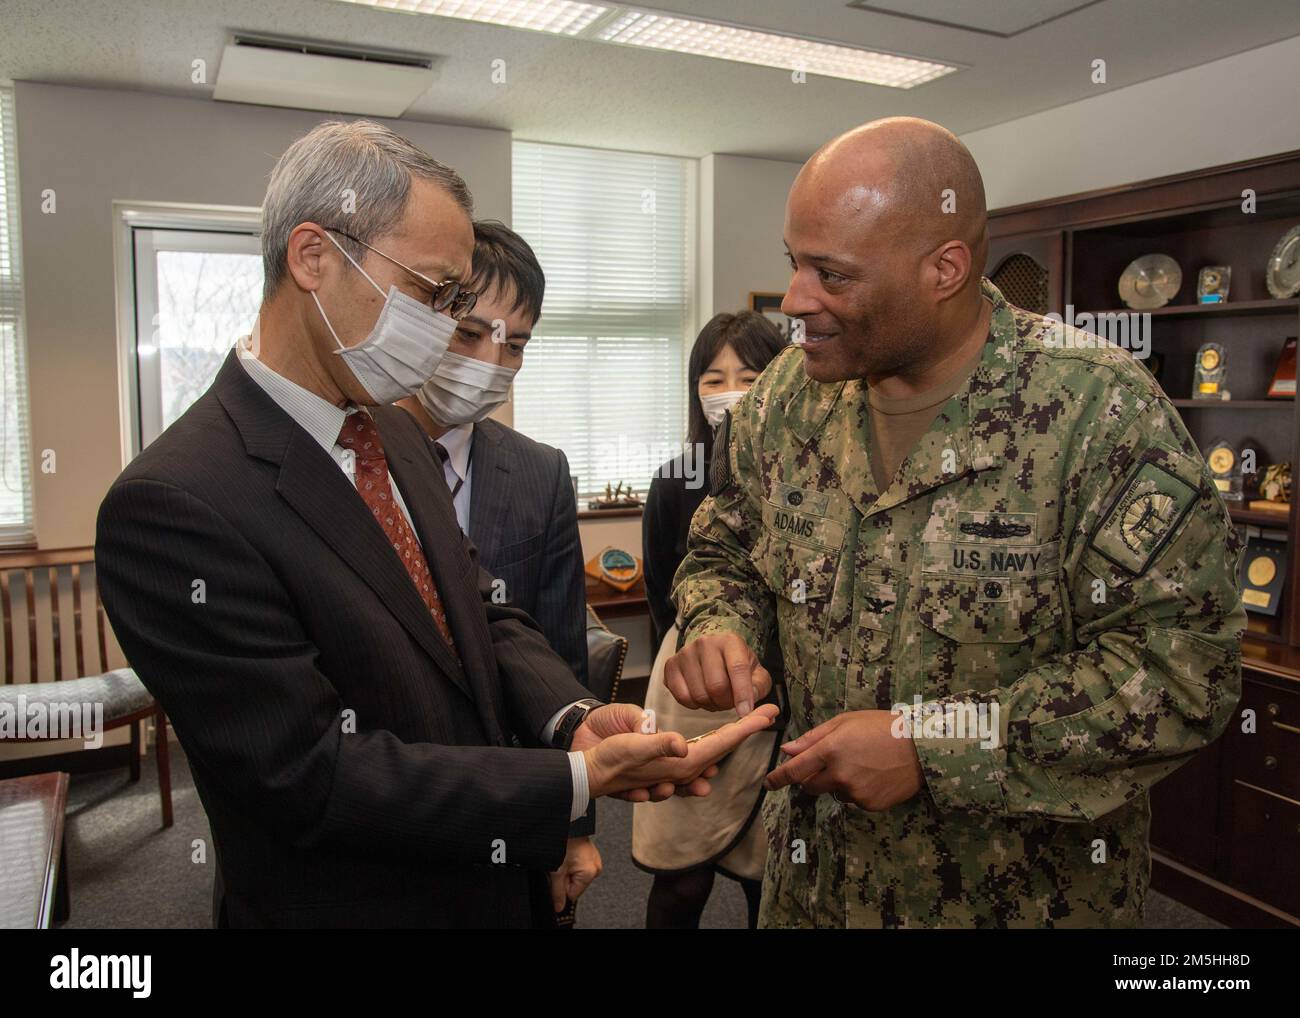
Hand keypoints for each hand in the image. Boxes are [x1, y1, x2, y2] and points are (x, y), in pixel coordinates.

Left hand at [549, 837, 601, 911]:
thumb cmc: (563, 843)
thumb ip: (557, 892)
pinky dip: (570, 861)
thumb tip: (558, 907)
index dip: (562, 887)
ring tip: (563, 856)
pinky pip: (578, 864)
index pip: (573, 894)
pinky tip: (567, 852)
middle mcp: (596, 866)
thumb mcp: (557, 871)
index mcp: (590, 873)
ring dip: (567, 869)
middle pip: (575, 884)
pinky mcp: (589, 852)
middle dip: (565, 877)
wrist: (566, 824)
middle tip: (560, 864)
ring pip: (576, 874)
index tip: (557, 875)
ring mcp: (594, 859)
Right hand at [585, 704, 779, 800]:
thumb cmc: (607, 758)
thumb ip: (657, 745)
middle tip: (767, 715)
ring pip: (709, 759)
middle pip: (722, 749)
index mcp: (680, 763)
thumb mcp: (629, 747)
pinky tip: (711, 752)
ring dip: (728, 746)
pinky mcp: (660, 768)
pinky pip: (690, 764)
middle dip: (745, 731)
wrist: (584, 772)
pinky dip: (705, 757)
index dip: (747, 727)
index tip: (770, 713)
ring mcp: (671, 771)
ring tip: (746, 732)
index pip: (722, 743)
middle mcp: (681, 769)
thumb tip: (683, 746)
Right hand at [664, 631, 772, 714]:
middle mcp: (705, 643)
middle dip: (726, 702)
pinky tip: (701, 697)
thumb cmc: (736, 664)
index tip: (745, 712)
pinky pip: (682, 697)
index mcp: (730, 641)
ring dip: (710, 705)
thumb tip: (747, 705)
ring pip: (699, 694)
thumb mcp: (755, 671)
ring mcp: (685, 653)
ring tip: (716, 698)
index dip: (742, 693)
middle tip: (730, 702)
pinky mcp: (671, 665)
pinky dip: (694, 705)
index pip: (737, 668)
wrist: (712, 651)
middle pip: (716, 686)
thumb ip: (759, 686)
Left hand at [764, 710, 922, 810]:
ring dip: (838, 783)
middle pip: (810, 786)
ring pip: (834, 793)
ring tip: (862, 765)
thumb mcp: (845, 722)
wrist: (921, 747)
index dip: (778, 779)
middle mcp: (839, 774)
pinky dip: (858, 791)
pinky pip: (854, 800)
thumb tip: (788, 751)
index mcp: (830, 750)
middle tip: (829, 764)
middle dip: (811, 778)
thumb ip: (813, 738)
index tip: (769, 784)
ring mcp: (855, 792)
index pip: (794, 771)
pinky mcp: (870, 805)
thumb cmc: (881, 727)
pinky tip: (874, 776)